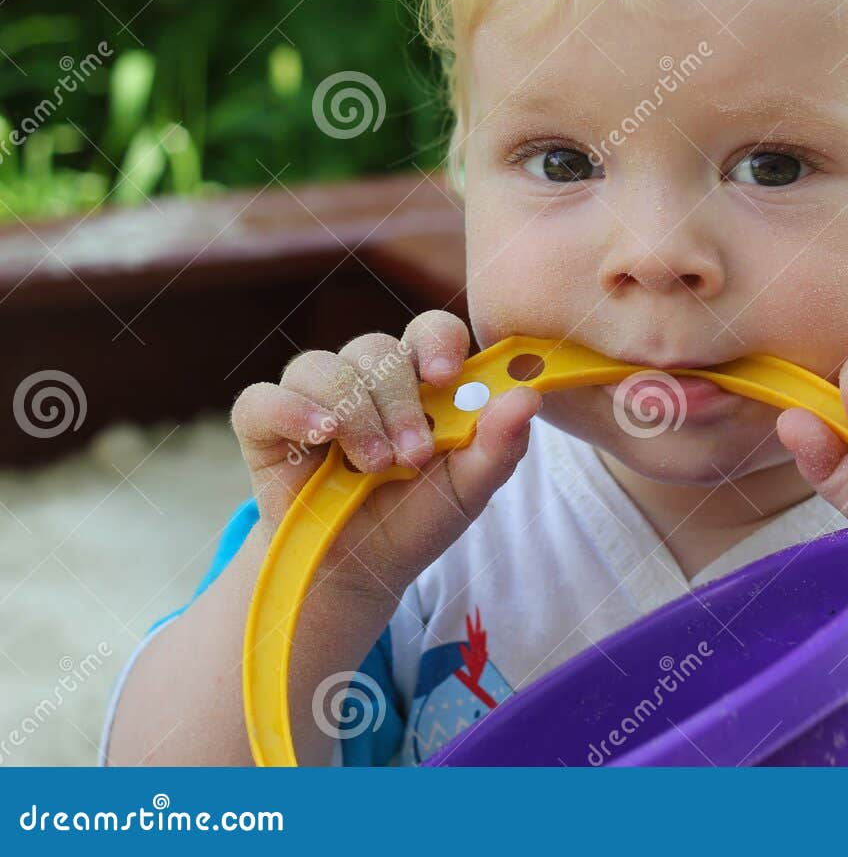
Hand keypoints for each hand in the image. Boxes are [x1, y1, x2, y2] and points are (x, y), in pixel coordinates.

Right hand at [229, 310, 540, 600]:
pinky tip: (319, 436)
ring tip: (373, 465)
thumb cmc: (418, 517)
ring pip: (323, 367)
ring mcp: (312, 397)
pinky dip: (291, 411)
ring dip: (354, 414)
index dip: (437, 341)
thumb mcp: (469, 489)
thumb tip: (531, 397)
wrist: (360, 568)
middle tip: (414, 456)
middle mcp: (365, 378)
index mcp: (418, 381)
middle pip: (377, 350)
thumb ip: (500, 444)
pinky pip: (264, 399)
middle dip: (399, 402)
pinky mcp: (264, 426)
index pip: (429, 331)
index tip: (445, 375)